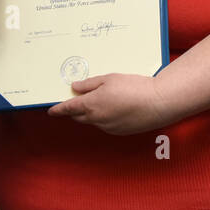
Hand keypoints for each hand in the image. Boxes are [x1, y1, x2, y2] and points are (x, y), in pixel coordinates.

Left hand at [47, 73, 169, 135]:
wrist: (158, 103)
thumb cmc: (134, 87)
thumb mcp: (109, 78)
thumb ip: (89, 84)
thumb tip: (75, 87)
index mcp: (91, 105)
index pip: (68, 108)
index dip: (58, 109)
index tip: (51, 110)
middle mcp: (96, 119)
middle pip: (78, 116)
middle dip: (75, 110)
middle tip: (77, 100)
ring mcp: (108, 127)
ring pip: (93, 121)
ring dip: (91, 113)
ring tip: (103, 100)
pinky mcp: (119, 131)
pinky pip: (105, 125)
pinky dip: (105, 117)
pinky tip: (116, 107)